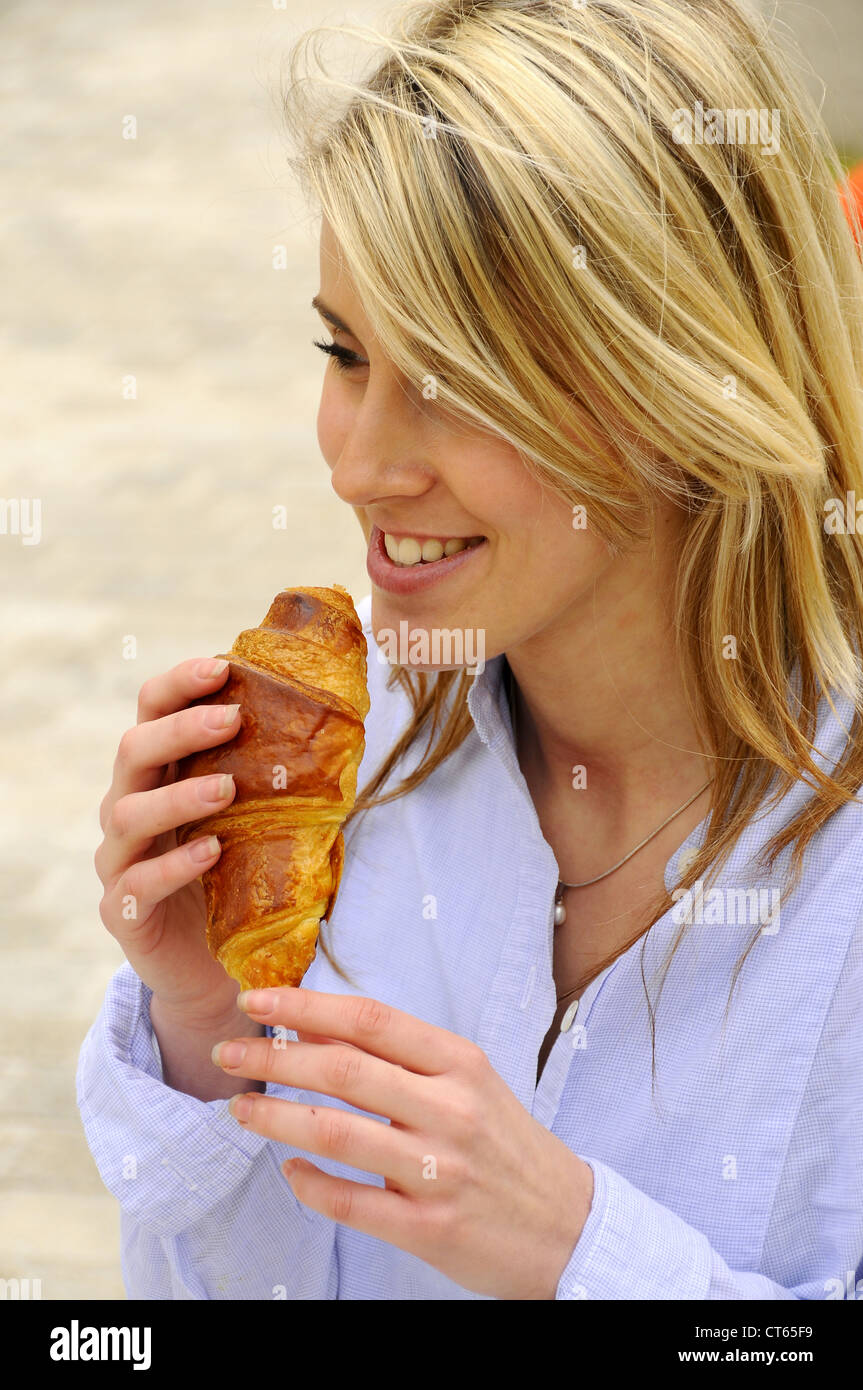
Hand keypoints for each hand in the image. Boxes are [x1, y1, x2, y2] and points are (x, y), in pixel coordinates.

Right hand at [94, 656, 244, 1026]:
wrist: (216, 970)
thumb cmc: (240, 881)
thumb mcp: (259, 822)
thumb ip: (275, 778)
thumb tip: (343, 725)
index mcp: (160, 774)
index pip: (152, 712)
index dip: (178, 685)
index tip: (219, 667)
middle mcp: (128, 808)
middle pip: (133, 751)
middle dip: (181, 729)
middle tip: (232, 719)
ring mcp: (119, 860)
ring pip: (129, 813)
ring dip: (179, 794)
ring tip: (226, 789)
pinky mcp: (123, 912)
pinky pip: (136, 883)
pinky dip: (173, 865)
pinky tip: (210, 853)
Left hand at [212, 987, 594, 1298]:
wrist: (569, 1224)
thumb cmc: (507, 1146)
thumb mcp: (468, 1083)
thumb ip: (400, 1057)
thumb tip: (318, 1027)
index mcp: (460, 1064)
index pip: (371, 1020)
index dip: (306, 1005)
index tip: (256, 999)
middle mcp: (451, 1109)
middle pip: (344, 1070)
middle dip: (274, 1057)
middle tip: (227, 1054)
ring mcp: (440, 1170)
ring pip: (336, 1134)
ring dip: (276, 1118)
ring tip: (241, 1110)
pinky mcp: (431, 1228)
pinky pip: (351, 1203)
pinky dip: (310, 1184)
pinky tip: (290, 1171)